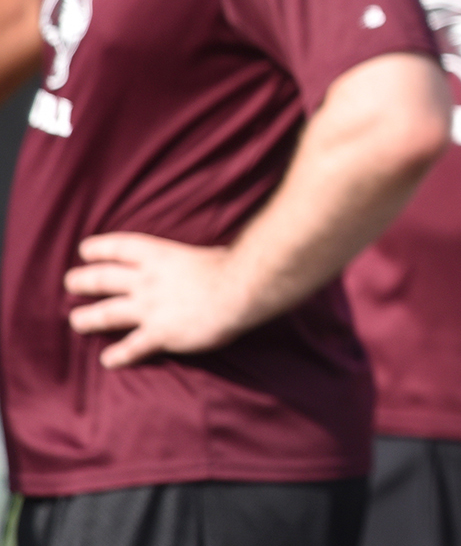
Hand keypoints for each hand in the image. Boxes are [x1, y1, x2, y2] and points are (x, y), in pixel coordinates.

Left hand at [64, 233, 253, 367]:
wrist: (240, 289)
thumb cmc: (233, 267)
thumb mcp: (208, 254)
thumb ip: (195, 262)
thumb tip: (207, 262)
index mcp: (160, 255)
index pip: (120, 248)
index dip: (99, 248)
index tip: (85, 250)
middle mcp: (147, 281)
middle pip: (104, 279)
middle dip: (83, 280)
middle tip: (70, 282)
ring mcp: (149, 308)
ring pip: (106, 314)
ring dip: (87, 318)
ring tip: (76, 321)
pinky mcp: (159, 334)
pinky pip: (131, 348)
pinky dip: (118, 355)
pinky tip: (108, 361)